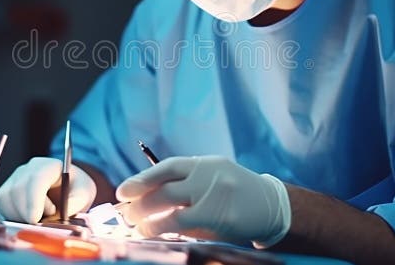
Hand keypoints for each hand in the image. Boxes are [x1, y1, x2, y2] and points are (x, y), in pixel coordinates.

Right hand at [0, 157, 95, 222]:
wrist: (68, 190)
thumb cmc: (75, 190)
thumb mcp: (84, 194)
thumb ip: (75, 202)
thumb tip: (62, 212)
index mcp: (49, 166)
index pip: (36, 179)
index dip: (33, 200)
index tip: (35, 219)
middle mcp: (28, 169)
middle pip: (17, 190)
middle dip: (27, 212)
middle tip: (43, 221)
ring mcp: (15, 178)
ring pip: (6, 198)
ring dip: (19, 216)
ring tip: (38, 217)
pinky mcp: (6, 190)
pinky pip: (1, 205)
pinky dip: (11, 216)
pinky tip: (26, 217)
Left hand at [116, 156, 290, 247]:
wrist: (271, 205)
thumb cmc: (234, 191)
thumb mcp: (213, 175)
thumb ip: (185, 181)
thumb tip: (145, 196)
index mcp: (206, 164)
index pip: (168, 167)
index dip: (142, 179)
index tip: (123, 190)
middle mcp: (210, 177)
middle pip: (166, 189)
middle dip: (140, 202)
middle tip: (127, 212)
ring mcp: (216, 197)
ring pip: (172, 207)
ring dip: (148, 217)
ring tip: (136, 224)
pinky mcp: (221, 218)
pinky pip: (184, 224)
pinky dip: (163, 227)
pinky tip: (153, 230)